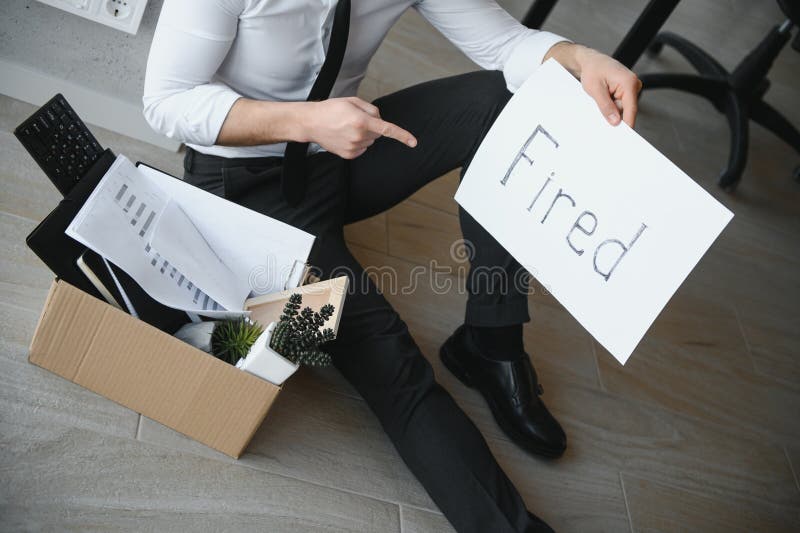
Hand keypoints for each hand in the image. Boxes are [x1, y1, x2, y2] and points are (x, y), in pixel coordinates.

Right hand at [301, 97, 416, 158]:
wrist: (311, 123)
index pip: (387, 129)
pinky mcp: (349, 155)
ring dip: (365, 134)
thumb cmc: (331, 109)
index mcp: (361, 121)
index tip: (414, 142)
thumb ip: (371, 109)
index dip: (402, 136)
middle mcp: (359, 136)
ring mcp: (353, 147)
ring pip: (371, 141)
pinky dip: (358, 142)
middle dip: (373, 126)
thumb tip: (380, 120)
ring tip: (347, 127)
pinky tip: (345, 136)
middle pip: (378, 133)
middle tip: (356, 119)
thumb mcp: (353, 101)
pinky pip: (363, 149)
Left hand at [545, 43, 642, 127]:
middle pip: (627, 110)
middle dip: (616, 117)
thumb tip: (615, 121)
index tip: (625, 137)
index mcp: (629, 82)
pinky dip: (611, 107)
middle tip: (603, 123)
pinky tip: (604, 103)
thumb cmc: (592, 69)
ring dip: (611, 111)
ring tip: (600, 103)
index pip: (631, 109)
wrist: (590, 61)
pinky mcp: (626, 91)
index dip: (627, 124)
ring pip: (622, 109)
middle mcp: (633, 84)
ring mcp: (630, 88)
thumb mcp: (595, 89)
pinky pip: (620, 105)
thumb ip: (605, 106)